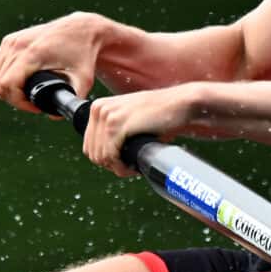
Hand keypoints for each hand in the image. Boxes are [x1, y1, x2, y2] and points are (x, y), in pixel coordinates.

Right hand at [0, 12, 109, 111]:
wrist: (82, 29)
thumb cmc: (84, 55)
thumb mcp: (84, 79)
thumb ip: (72, 99)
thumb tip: (54, 116)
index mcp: (33, 54)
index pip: (7, 84)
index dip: (19, 102)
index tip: (36, 107)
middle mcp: (18, 45)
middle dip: (14, 99)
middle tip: (33, 104)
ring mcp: (11, 41)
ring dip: (7, 90)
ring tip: (28, 95)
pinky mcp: (10, 40)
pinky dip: (4, 78)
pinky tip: (21, 84)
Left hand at [81, 85, 202, 177]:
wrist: (181, 102)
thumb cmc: (163, 112)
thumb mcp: (132, 116)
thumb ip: (116, 128)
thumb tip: (108, 155)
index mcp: (99, 106)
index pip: (89, 143)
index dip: (104, 159)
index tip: (122, 163)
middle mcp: (99, 109)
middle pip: (92, 151)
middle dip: (110, 165)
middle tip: (129, 169)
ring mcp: (106, 116)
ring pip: (100, 156)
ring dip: (117, 168)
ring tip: (133, 169)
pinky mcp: (117, 126)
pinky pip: (111, 155)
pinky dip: (121, 166)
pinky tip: (134, 167)